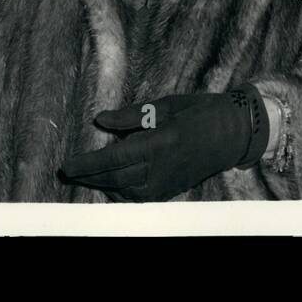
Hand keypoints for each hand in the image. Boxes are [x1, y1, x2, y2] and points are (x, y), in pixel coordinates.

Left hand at [58, 88, 268, 201]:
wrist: (234, 134)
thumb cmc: (202, 112)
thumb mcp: (168, 104)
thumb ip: (132, 115)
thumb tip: (101, 120)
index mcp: (161, 142)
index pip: (115, 159)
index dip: (88, 164)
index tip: (67, 165)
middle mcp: (162, 168)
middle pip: (115, 179)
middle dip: (89, 176)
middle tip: (68, 171)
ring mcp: (167, 183)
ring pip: (125, 191)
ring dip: (103, 184)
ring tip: (87, 174)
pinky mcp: (171, 191)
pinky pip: (138, 196)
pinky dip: (121, 190)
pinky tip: (113, 181)